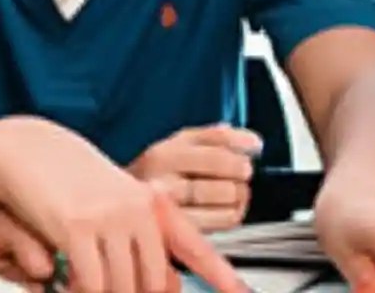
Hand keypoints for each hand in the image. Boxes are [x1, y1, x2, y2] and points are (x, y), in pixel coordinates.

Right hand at [0, 116, 247, 292]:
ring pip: (122, 286)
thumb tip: (169, 284)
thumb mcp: (120, 207)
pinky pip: (92, 282)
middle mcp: (140, 210)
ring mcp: (110, 218)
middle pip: (154, 282)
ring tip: (87, 285)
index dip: (222, 276)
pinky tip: (71, 286)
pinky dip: (83, 292)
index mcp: (156, 205)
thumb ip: (145, 242)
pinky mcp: (77, 228)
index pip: (197, 248)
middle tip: (120, 290)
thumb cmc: (75, 183)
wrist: (32, 152)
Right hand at [128, 124, 261, 231]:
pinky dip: (234, 214)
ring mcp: (170, 212)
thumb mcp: (180, 146)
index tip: (254, 148)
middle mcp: (162, 181)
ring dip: (240, 193)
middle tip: (239, 175)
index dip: (242, 144)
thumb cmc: (161, 175)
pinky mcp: (180, 235)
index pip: (216, 142)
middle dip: (241, 171)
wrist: (121, 211)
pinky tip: (226, 209)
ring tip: (233, 193)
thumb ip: (216, 137)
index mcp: (163, 154)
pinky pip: (225, 220)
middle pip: (223, 167)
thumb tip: (254, 143)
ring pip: (227, 195)